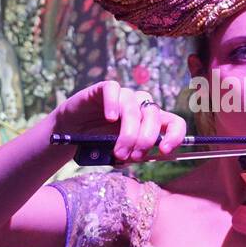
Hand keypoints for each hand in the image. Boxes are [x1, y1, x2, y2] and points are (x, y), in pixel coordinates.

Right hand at [52, 80, 187, 162]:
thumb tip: (145, 157)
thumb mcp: (120, 154)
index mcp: (150, 121)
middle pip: (153, 115)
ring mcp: (123, 96)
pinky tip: (109, 118)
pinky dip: (113, 104)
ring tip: (118, 151)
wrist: (70, 133)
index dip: (174, 135)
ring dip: (128, 132)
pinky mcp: (103, 89)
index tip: (164, 151)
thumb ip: (134, 155)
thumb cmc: (98, 144)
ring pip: (133, 108)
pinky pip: (113, 90)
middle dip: (145, 139)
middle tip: (132, 157)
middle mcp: (140, 105)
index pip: (174, 122)